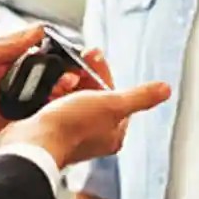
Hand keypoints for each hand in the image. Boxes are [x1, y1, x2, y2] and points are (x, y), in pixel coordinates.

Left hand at [0, 26, 83, 161]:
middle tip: (72, 78)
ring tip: (65, 94)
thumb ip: (11, 44)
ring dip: (49, 95)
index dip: (52, 54)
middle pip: (36, 75)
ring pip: (32, 96)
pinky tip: (49, 112)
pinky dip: (35, 115)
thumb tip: (39, 29)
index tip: (71, 56)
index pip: (31, 50)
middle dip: (55, 76)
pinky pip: (22, 117)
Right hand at [0, 48, 170, 167]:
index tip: (93, 56)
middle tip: (78, 63)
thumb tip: (164, 89)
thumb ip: (139, 97)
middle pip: (94, 94)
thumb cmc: (71, 128)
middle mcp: (94, 135)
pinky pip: (55, 102)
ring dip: (68, 82)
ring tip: (63, 79)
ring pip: (73, 96)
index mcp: (112, 133)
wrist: (33, 142)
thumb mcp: (112, 104)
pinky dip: (53, 92)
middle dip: (85, 76)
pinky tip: (50, 88)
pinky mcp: (51, 128)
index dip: (104, 73)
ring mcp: (71, 132)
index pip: (115, 94)